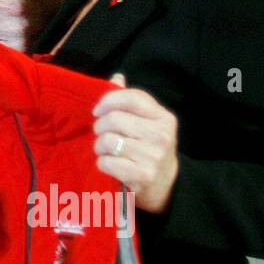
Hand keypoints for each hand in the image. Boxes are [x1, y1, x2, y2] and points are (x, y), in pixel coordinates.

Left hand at [92, 73, 178, 212]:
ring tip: (106, 151)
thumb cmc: (149, 148)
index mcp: (164, 117)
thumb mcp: (147, 123)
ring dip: (99, 147)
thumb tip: (117, 77)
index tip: (98, 111)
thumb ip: (131, 101)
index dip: (108, 101)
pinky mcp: (142, 175)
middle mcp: (162, 135)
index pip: (132, 97)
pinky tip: (109, 164)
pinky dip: (102, 163)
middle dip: (100, 126)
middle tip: (101, 134)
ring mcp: (153, 156)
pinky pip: (106, 162)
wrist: (165, 185)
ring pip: (107, 140)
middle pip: (114, 119)